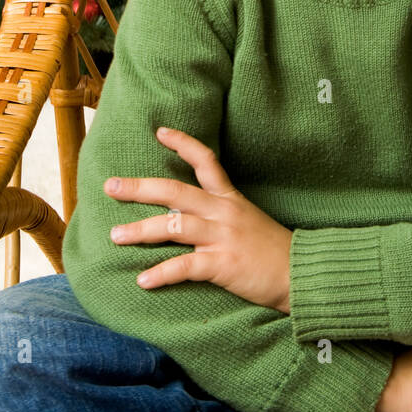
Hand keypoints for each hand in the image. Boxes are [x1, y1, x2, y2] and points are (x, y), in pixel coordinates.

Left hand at [104, 126, 292, 313]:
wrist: (300, 274)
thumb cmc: (272, 250)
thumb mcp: (248, 219)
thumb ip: (220, 213)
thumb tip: (186, 215)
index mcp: (230, 198)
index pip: (206, 161)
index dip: (183, 143)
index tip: (160, 131)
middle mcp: (223, 212)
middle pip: (175, 192)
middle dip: (139, 188)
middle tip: (111, 186)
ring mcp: (222, 237)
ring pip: (173, 227)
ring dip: (140, 231)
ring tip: (115, 236)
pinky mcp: (223, 265)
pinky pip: (184, 267)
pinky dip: (160, 274)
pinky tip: (142, 280)